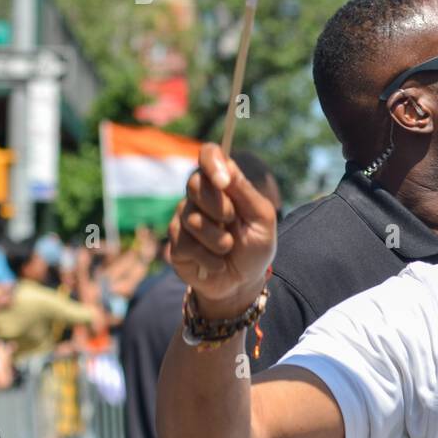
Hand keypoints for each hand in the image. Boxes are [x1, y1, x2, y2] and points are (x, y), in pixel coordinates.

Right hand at [168, 143, 276, 318]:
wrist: (243, 282)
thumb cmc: (256, 247)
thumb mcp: (261, 219)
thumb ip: (245, 193)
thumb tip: (228, 166)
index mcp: (223, 184)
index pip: (209, 154)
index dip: (212, 162)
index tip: (224, 182)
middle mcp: (200, 196)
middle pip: (195, 183)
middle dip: (218, 207)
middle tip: (232, 221)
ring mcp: (184, 218)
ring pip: (191, 218)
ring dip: (218, 238)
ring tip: (229, 248)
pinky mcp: (175, 243)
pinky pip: (186, 243)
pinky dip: (209, 258)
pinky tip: (217, 264)